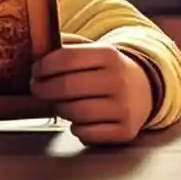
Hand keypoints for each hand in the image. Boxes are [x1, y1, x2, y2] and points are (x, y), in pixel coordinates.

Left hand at [30, 33, 153, 145]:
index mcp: (109, 54)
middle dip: (44, 89)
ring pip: (75, 112)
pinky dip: (75, 128)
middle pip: (67, 86)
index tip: (36, 70)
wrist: (144, 88)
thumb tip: (37, 50)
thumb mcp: (93, 49)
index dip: (44, 66)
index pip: (67, 58)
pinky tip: (76, 119)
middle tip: (37, 88)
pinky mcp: (126, 130)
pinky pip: (87, 133)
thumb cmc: (107, 69)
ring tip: (58, 102)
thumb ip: (66, 45)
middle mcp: (118, 80)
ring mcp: (124, 107)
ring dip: (59, 108)